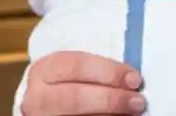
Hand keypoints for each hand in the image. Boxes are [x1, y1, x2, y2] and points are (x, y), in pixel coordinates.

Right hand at [21, 51, 145, 114]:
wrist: (49, 105)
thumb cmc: (73, 82)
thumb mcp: (79, 70)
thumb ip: (100, 71)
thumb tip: (132, 78)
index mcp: (45, 70)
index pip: (77, 66)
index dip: (109, 72)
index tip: (134, 78)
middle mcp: (37, 97)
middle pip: (74, 98)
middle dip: (110, 100)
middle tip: (138, 101)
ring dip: (108, 115)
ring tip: (131, 112)